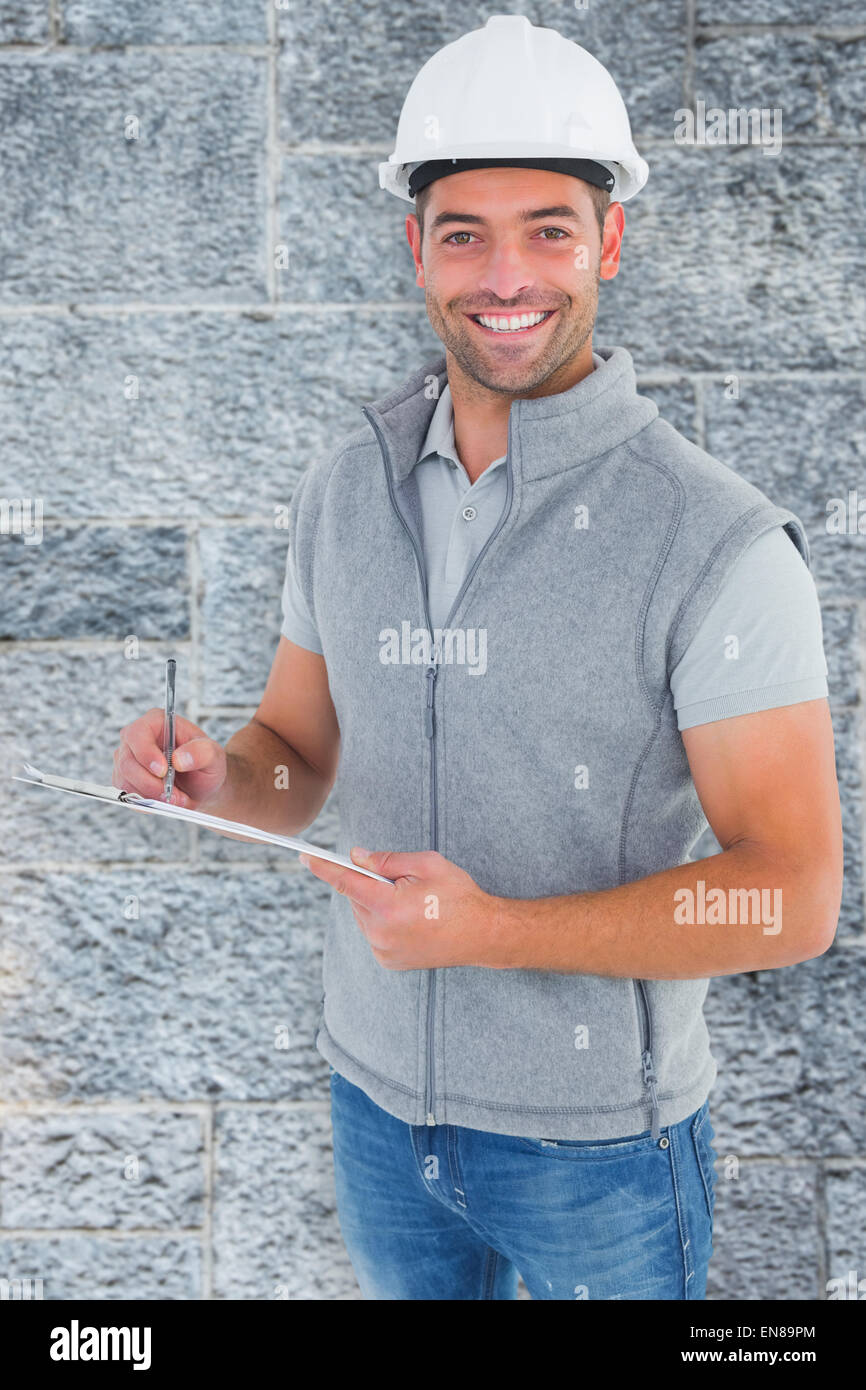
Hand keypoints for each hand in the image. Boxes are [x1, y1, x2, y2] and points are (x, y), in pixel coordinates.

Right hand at [112, 708, 226, 808]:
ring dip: (151, 796)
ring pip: (125, 780)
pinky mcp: (125, 779)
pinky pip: (126, 795)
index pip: (138, 733)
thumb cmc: (205, 764)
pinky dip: (146, 802)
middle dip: (151, 784)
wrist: (201, 785)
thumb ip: (202, 753)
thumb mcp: (213, 755)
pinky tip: (165, 801)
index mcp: (156, 722)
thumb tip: (179, 759)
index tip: (163, 771)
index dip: (146, 753)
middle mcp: (136, 738)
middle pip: (127, 761)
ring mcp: (127, 759)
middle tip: (175, 796)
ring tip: (177, 799)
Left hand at [298, 847, 500, 969]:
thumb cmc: (459, 896)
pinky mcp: (389, 961)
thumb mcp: (426, 864)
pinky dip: (383, 921)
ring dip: (377, 904)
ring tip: (413, 904)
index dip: (323, 867)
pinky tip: (411, 920)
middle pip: (357, 897)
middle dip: (371, 884)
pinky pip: (373, 932)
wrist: (483, 935)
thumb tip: (357, 858)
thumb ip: (386, 860)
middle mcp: (381, 932)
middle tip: (403, 882)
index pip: (345, 881)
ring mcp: (384, 950)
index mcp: (388, 906)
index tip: (305, 858)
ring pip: (364, 915)